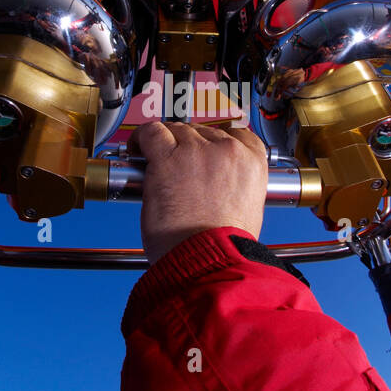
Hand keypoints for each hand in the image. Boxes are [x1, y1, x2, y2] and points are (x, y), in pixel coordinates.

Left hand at [128, 121, 267, 264]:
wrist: (209, 260)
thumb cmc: (223, 245)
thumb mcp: (247, 209)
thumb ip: (234, 186)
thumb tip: (218, 183)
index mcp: (252, 163)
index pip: (237, 134)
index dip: (215, 142)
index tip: (204, 150)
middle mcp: (227, 151)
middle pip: (202, 132)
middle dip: (188, 146)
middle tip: (176, 164)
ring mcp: (196, 151)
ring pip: (177, 130)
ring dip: (166, 141)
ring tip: (155, 157)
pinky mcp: (167, 158)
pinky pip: (151, 132)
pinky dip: (142, 137)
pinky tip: (138, 148)